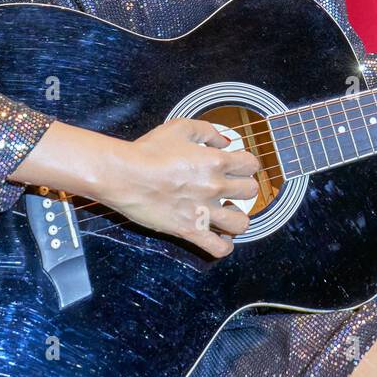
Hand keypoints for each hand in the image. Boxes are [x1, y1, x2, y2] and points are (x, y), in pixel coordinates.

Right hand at [98, 118, 260, 257]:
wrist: (125, 175)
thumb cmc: (147, 152)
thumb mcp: (179, 128)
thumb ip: (207, 131)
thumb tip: (223, 141)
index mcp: (215, 161)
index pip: (251, 165)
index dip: (245, 164)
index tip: (238, 166)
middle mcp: (215, 187)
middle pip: (250, 191)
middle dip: (243, 187)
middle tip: (232, 188)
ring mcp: (204, 211)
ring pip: (242, 223)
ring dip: (238, 217)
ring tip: (228, 213)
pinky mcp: (190, 230)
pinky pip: (218, 248)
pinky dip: (225, 245)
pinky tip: (222, 237)